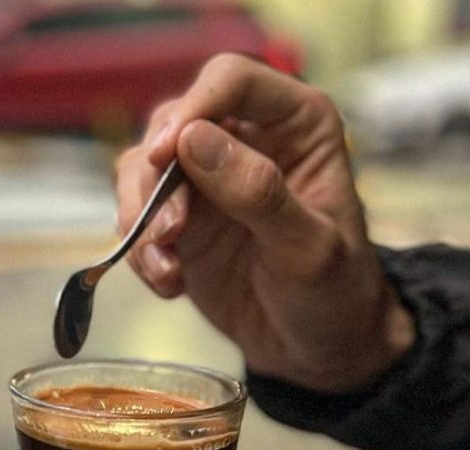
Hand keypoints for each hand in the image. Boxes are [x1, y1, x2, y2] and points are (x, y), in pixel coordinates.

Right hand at [115, 54, 413, 393]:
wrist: (318, 349)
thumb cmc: (335, 292)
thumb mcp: (307, 248)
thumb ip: (256, 192)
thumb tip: (193, 140)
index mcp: (295, 124)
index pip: (231, 81)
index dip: (192, 108)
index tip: (164, 155)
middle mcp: (244, 139)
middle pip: (171, 124)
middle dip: (156, 181)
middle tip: (170, 234)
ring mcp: (205, 180)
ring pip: (140, 169)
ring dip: (141, 220)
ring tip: (168, 270)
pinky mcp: (178, 220)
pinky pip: (135, 217)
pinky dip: (141, 253)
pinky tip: (170, 285)